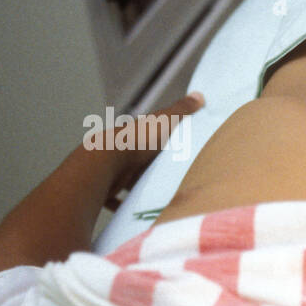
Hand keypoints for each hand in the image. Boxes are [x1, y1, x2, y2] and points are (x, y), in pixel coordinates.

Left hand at [86, 92, 204, 209]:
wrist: (106, 163)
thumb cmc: (137, 142)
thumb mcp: (164, 122)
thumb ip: (181, 112)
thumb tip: (200, 95)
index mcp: (136, 135)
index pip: (149, 137)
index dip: (161, 143)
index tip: (176, 153)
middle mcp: (122, 150)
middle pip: (139, 159)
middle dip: (149, 167)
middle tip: (169, 179)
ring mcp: (112, 169)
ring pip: (126, 179)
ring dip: (136, 187)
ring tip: (156, 197)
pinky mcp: (105, 188)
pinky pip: (114, 198)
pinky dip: (121, 204)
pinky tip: (132, 211)